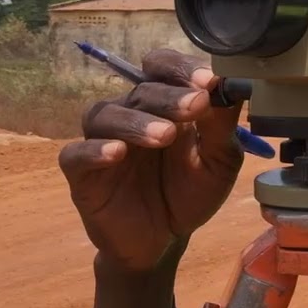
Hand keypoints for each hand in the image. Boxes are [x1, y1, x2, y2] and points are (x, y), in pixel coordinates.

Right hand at [58, 48, 244, 273]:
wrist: (165, 240)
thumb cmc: (191, 192)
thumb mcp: (219, 161)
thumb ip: (222, 126)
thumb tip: (230, 88)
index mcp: (165, 104)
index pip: (163, 67)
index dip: (181, 68)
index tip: (207, 80)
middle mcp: (131, 114)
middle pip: (141, 90)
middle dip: (170, 96)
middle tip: (195, 105)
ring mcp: (103, 141)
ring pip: (106, 114)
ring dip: (136, 121)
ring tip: (164, 135)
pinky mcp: (82, 173)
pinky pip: (77, 154)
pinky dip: (95, 150)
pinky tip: (116, 153)